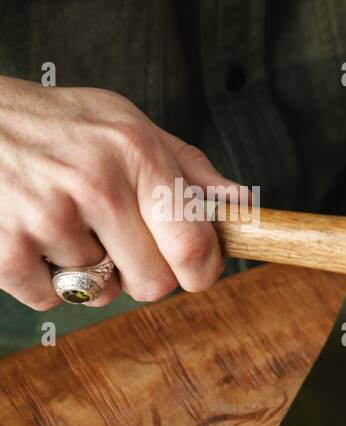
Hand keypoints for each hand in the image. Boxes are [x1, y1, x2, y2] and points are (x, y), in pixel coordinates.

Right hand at [0, 75, 231, 309]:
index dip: (202, 272)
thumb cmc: (57, 125)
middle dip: (142, 276)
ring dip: (89, 274)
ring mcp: (47, 215)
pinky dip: (45, 283)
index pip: (193, 246)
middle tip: (119, 245)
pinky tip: (34, 238)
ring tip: (66, 227)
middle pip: (153, 283)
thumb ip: (188, 168)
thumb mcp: (126, 125)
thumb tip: (241, 204)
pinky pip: (50, 300)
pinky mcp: (5, 245)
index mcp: (136, 153)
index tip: (196, 270)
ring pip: (100, 292)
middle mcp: (95, 183)